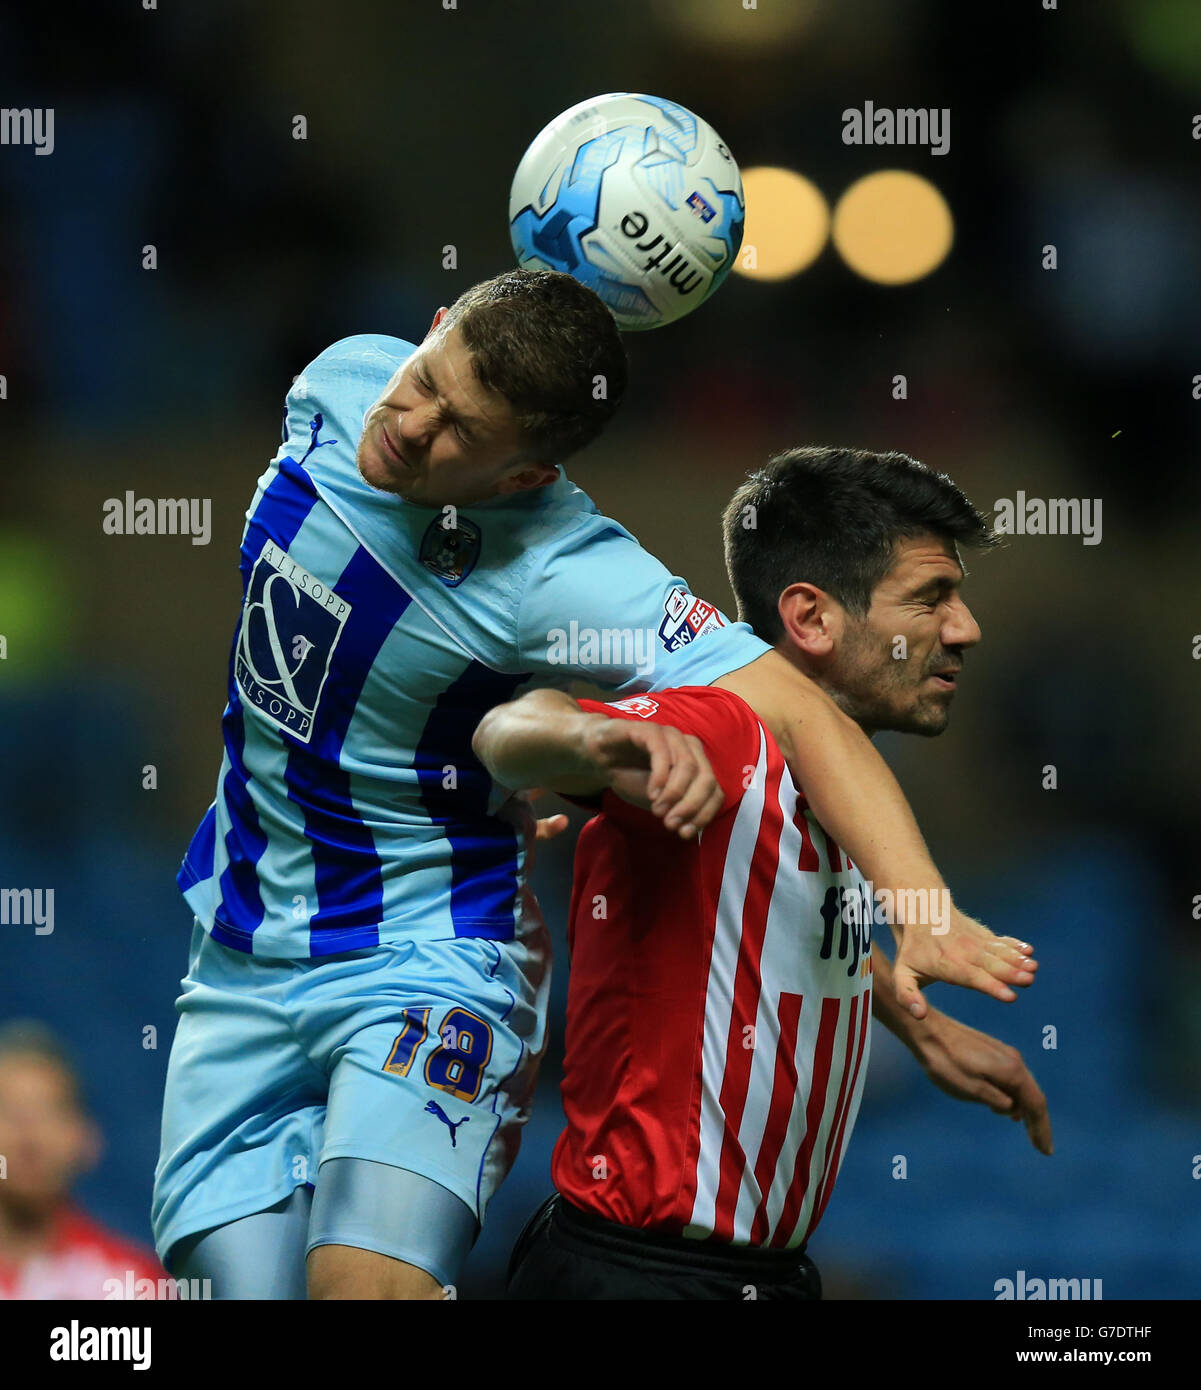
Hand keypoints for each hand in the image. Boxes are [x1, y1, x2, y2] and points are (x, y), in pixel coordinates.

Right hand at [582, 719, 722, 840]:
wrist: (601, 757)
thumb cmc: (633, 777)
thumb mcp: (660, 801)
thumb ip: (675, 811)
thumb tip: (689, 830)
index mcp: (699, 765)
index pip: (715, 792)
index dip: (703, 815)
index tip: (684, 833)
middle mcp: (690, 747)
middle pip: (706, 779)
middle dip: (690, 806)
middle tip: (670, 824)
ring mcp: (672, 736)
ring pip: (688, 765)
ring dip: (674, 793)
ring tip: (657, 810)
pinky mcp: (650, 730)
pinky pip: (662, 752)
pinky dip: (660, 777)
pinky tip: (651, 794)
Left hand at [892, 908, 1036, 1016]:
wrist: (921, 911)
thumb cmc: (912, 949)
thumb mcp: (901, 973)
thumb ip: (907, 996)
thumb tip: (920, 1015)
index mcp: (946, 965)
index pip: (971, 977)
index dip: (991, 986)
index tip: (1010, 996)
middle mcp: (964, 953)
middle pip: (991, 965)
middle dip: (1011, 973)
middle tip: (1029, 980)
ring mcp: (976, 942)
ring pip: (999, 952)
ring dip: (1017, 959)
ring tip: (1033, 967)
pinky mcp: (984, 935)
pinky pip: (1001, 941)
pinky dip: (1014, 945)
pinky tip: (1028, 949)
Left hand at [909, 1011, 1052, 1154]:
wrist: (927, 1029)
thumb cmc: (945, 1062)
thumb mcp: (971, 1089)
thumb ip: (997, 1101)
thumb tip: (1013, 1109)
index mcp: (1012, 1070)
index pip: (1036, 1105)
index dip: (1042, 1129)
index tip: (1045, 1151)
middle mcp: (1013, 1060)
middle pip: (1033, 1096)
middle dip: (1038, 1122)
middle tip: (1043, 1148)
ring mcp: (1003, 1054)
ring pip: (1022, 1087)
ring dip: (1026, 1110)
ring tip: (1028, 1132)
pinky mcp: (991, 1051)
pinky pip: (1010, 1079)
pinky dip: (1013, 1096)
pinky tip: (1007, 1108)